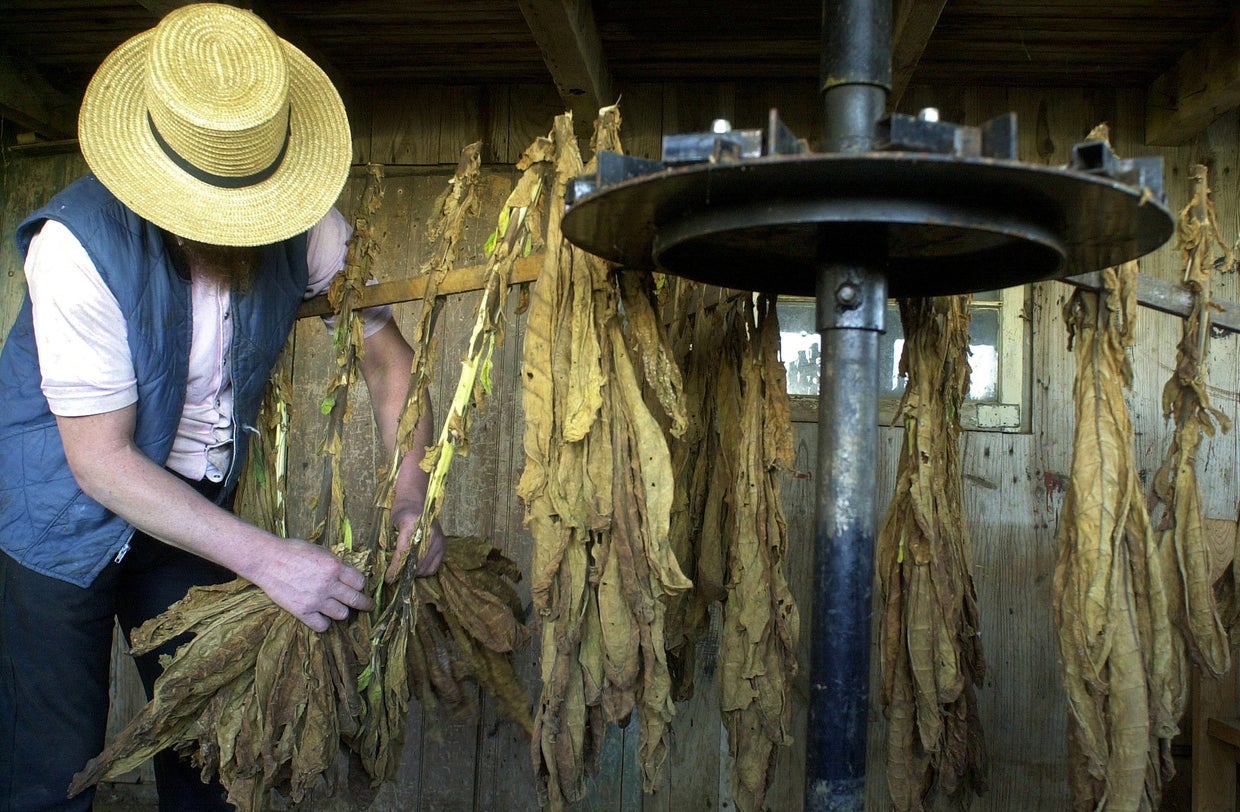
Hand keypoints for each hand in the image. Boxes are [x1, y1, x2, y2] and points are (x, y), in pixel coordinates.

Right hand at [251, 538, 374, 631]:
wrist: (266, 560)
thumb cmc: (292, 551)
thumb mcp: (320, 550)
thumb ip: (335, 564)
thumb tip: (347, 573)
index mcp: (334, 567)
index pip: (360, 582)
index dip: (359, 585)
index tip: (357, 587)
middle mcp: (328, 584)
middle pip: (356, 600)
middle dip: (364, 604)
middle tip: (368, 606)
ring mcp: (316, 599)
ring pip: (342, 614)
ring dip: (341, 611)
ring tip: (336, 608)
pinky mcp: (302, 611)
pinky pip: (322, 626)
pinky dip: (324, 623)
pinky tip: (321, 616)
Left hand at [386, 507, 444, 582]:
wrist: (414, 501)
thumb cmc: (398, 513)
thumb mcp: (388, 525)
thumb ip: (387, 544)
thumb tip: (383, 567)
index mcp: (412, 524)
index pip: (403, 552)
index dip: (395, 568)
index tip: (389, 578)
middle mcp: (429, 532)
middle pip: (416, 563)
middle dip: (404, 573)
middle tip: (394, 576)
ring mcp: (438, 539)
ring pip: (425, 567)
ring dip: (414, 573)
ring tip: (404, 570)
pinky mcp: (443, 545)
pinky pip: (434, 567)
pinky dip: (424, 571)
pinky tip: (415, 567)